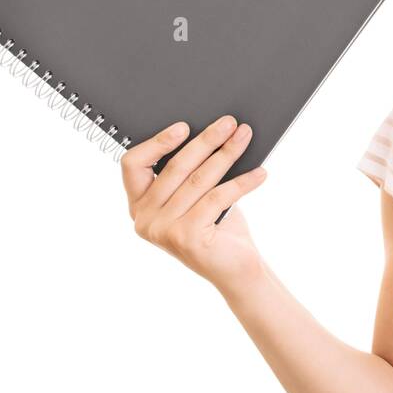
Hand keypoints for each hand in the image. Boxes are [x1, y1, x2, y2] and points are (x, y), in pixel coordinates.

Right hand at [122, 115, 269, 293]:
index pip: (132, 165)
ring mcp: (162, 230)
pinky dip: (242, 182)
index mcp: (139, 205)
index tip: (184, 126)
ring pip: (199, 179)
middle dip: (206, 140)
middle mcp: (144, 219)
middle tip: (230, 123)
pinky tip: (260, 173)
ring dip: (227, 154)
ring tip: (245, 138)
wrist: (235, 269)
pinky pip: (218, 197)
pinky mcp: (186, 237)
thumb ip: (190, 172)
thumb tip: (213, 130)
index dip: (157, 142)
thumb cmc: (217, 227)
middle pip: (175, 167)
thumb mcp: (197, 196)